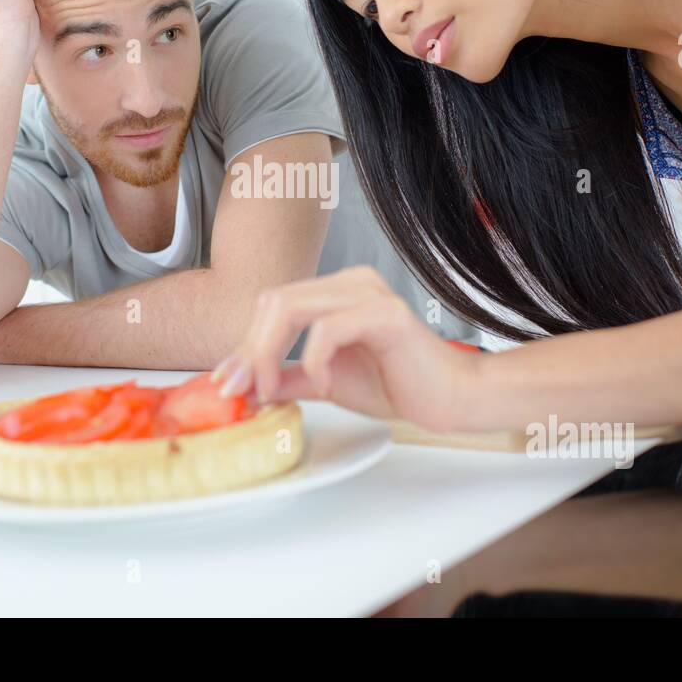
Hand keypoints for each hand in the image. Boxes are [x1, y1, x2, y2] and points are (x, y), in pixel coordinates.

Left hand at [212, 266, 483, 431]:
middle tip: (244, 390)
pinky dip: (312, 358)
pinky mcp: (387, 315)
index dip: (245, 342)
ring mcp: (369, 294)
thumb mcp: (326, 381)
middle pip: (275, 300)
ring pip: (292, 307)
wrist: (451, 398)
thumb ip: (288, 377)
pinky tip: (321, 382)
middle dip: (250, 348)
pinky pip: (329, 327)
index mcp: (337, 292)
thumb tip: (245, 383)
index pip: (273, 304)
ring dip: (269, 352)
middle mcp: (351, 282)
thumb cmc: (399, 384)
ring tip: (270, 390)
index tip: (230, 384)